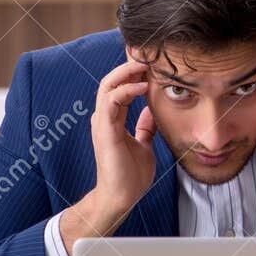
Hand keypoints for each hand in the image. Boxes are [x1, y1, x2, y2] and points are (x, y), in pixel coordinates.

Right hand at [63, 58, 157, 248]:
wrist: (121, 196)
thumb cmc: (130, 174)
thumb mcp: (143, 144)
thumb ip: (145, 127)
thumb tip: (152, 111)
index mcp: (112, 119)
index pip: (119, 87)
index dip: (132, 74)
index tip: (151, 65)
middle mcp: (104, 118)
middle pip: (111, 81)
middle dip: (129, 67)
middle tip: (148, 59)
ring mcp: (103, 124)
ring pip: (108, 86)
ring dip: (126, 73)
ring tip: (145, 66)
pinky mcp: (106, 131)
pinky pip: (111, 103)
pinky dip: (126, 91)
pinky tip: (142, 87)